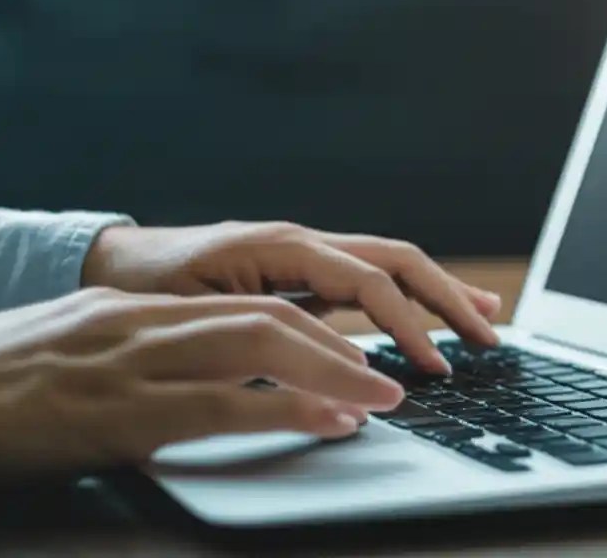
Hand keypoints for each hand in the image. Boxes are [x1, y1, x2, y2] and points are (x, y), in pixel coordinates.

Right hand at [0, 288, 403, 487]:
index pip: (244, 305)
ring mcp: (131, 365)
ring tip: (382, 397)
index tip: (354, 351)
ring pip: (258, 348)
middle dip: (340, 344)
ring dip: (333, 372)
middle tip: (391, 374)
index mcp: (132, 312)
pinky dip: (287, 411)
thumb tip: (195, 376)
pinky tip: (329, 423)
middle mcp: (140, 326)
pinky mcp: (118, 415)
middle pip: (266, 317)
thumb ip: (134, 353)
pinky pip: (222, 406)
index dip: (310, 328)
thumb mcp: (70, 352)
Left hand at [81, 222, 501, 373]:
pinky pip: (371, 276)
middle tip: (488, 337)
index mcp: (283, 245)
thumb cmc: (150, 289)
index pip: (368, 281)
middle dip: (447, 297)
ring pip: (392, 262)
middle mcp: (305, 239)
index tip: (433, 368)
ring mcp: (309, 249)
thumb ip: (265, 333)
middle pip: (397, 259)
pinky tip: (433, 313)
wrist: (119, 262)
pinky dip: (409, 294)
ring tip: (484, 317)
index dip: (407, 324)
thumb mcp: (199, 316)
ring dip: (440, 290)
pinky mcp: (307, 267)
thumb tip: (330, 367)